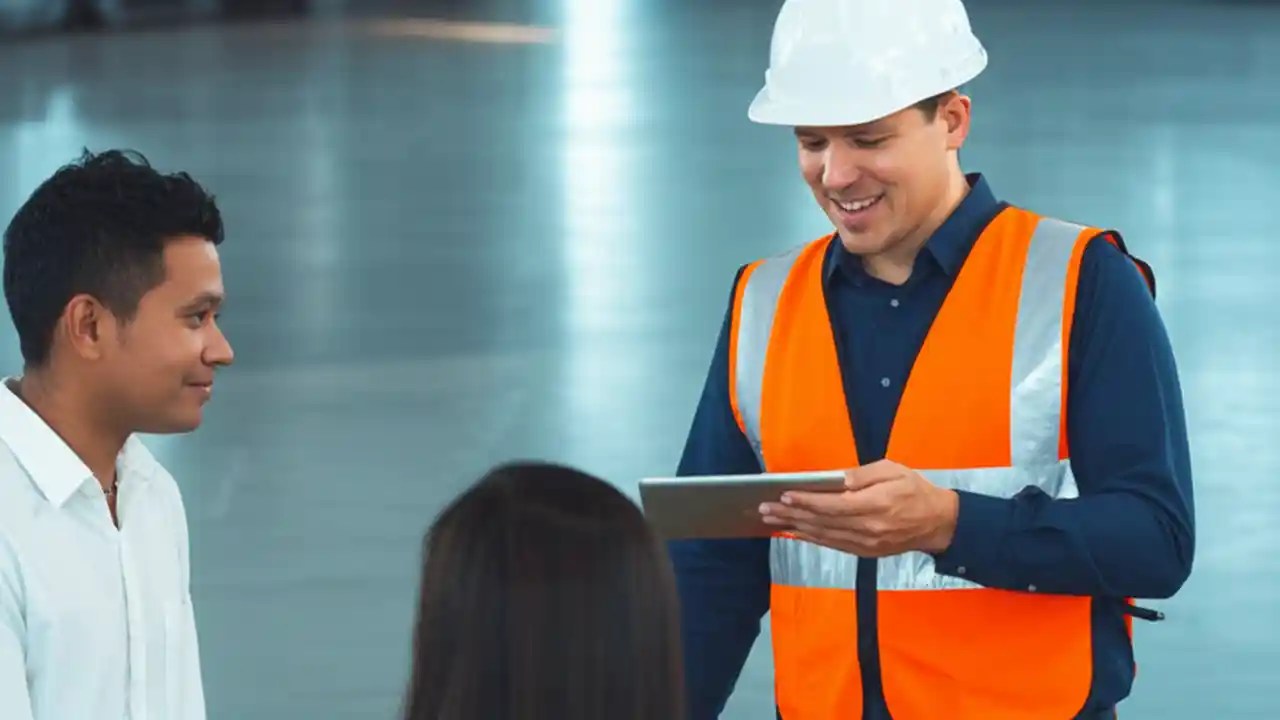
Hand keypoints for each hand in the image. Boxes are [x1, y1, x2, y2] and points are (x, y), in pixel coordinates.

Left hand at [759, 459, 958, 556]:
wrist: (938, 523)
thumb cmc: (915, 490)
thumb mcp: (893, 470)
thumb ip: (863, 475)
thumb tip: (836, 480)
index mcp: (875, 505)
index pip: (832, 505)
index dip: (806, 501)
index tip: (784, 495)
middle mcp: (868, 527)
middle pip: (822, 522)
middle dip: (791, 514)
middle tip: (765, 508)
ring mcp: (866, 543)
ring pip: (824, 536)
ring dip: (796, 527)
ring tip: (772, 520)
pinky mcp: (866, 551)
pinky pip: (833, 545)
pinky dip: (812, 538)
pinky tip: (796, 531)